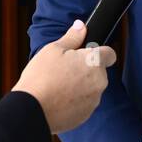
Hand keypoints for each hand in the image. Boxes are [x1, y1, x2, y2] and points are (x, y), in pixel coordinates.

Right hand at [13, 19, 115, 133]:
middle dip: (85, 70)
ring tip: (58, 86)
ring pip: (91, 88)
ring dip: (80, 86)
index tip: (85, 54)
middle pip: (98, 72)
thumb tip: (81, 26)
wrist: (31, 110)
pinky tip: (58, 99)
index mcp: (94, 63)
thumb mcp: (53, 50)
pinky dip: (74, 101)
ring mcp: (94, 100)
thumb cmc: (41, 77)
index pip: (109, 53)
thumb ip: (72, 37)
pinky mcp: (86, 115)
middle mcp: (99, 82)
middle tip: (63, 70)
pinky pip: (84, 103)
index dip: (98, 51)